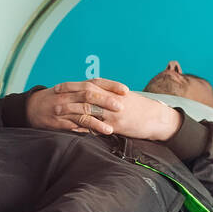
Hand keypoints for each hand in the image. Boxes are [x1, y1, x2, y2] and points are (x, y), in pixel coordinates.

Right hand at [26, 79, 123, 132]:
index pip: (95, 82)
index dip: (111, 85)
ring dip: (98, 120)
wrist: (31, 108)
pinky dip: (85, 130)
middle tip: (121, 107)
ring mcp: (62, 108)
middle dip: (106, 101)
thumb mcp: (69, 91)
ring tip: (111, 128)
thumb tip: (110, 94)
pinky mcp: (58, 122)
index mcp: (73, 86)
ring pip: (82, 112)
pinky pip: (73, 125)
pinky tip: (95, 134)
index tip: (125, 90)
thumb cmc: (54, 100)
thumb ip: (87, 92)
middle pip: (89, 95)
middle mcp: (68, 95)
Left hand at [36, 78, 181, 140]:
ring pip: (89, 107)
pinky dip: (83, 125)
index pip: (90, 84)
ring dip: (72, 109)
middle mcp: (112, 98)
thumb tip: (97, 96)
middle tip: (54, 96)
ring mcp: (113, 111)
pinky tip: (72, 127)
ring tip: (58, 111)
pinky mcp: (116, 124)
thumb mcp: (126, 99)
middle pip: (86, 92)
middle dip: (69, 93)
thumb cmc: (142, 109)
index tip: (59, 86)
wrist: (158, 118)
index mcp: (114, 91)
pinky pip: (97, 124)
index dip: (73, 84)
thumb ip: (110, 96)